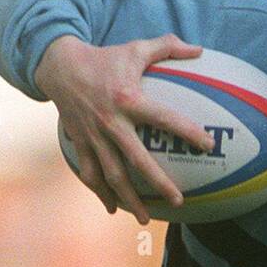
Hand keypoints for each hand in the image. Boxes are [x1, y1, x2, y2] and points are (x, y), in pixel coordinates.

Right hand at [34, 33, 217, 225]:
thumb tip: (199, 49)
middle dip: (157, 183)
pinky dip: (100, 192)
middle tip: (178, 201)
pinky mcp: (79, 142)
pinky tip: (112, 207)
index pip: (164, 118)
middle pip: (136, 160)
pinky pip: (89, 173)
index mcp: (128, 99)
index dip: (187, 131)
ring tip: (145, 219)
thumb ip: (168, 47)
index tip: (208, 145)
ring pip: (111, 174)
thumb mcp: (135, 48)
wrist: (57, 64)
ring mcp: (93, 136)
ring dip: (128, 199)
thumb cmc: (103, 57)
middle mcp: (110, 122)